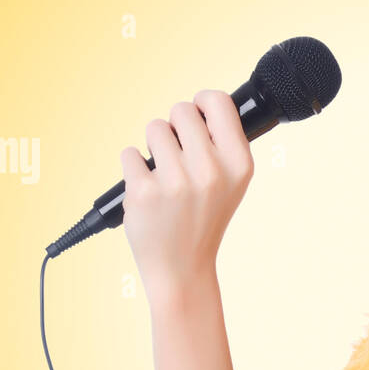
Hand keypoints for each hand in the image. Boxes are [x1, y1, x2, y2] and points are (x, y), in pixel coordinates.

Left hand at [120, 90, 254, 300]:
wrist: (183, 268)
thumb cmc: (204, 219)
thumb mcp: (231, 183)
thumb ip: (222, 143)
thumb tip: (198, 103)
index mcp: (238, 164)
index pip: (218, 102)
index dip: (202, 102)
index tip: (195, 117)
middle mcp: (211, 170)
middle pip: (181, 110)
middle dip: (175, 127)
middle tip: (177, 156)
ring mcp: (177, 182)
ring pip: (154, 128)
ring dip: (153, 147)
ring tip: (164, 175)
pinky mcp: (144, 192)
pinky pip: (129, 153)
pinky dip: (133, 167)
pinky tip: (147, 189)